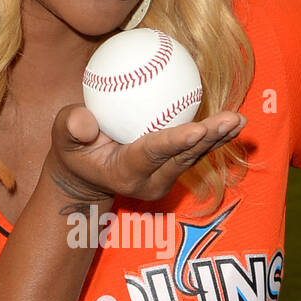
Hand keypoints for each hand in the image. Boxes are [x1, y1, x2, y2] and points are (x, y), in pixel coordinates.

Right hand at [45, 103, 246, 208]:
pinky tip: (233, 120)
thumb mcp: (61, 137)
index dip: (175, 142)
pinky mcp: (172, 170)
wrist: (85, 175)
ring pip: (195, 156)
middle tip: (232, 119)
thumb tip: (86, 120)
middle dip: (209, 139)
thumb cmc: (72, 149)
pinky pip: (195, 151)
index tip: (197, 129)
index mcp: (125, 173)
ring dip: (218, 138)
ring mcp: (163, 178)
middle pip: (184, 157)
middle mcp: (150, 181)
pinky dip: (214, 136)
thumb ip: (69, 126)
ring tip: (240, 119)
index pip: (152, 154)